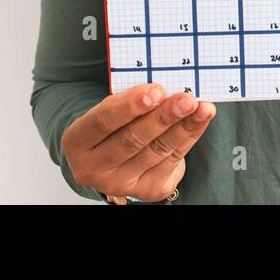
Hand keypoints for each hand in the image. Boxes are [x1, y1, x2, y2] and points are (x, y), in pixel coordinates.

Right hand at [62, 83, 216, 202]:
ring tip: (202, 108)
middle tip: (186, 99)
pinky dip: (189, 137)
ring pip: (156, 151)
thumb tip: (167, 89)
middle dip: (163, 118)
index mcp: (76, 141)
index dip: (131, 106)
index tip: (157, 90)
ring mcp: (120, 183)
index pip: (103, 121)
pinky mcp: (146, 190)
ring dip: (184, 127)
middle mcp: (93, 168)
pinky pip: (172, 160)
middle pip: (132, 140)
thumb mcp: (109, 109)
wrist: (113, 156)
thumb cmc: (113, 123)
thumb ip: (131, 101)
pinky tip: (200, 121)